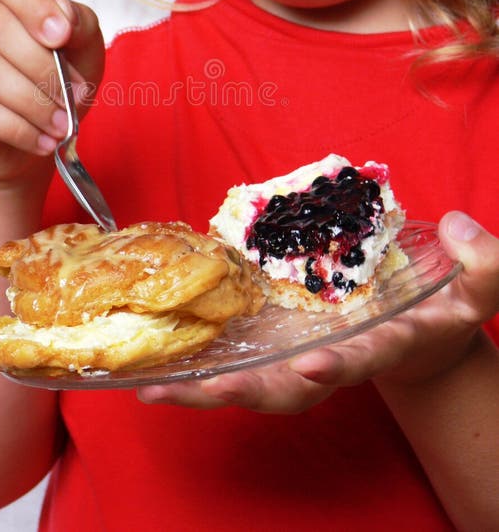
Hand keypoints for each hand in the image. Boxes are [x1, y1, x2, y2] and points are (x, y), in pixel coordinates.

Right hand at [0, 0, 104, 182]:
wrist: (27, 141)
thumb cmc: (52, 85)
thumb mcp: (82, 51)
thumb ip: (79, 25)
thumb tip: (64, 15)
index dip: (35, 2)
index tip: (62, 36)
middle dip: (43, 67)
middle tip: (72, 99)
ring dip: (32, 102)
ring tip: (61, 126)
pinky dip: (14, 127)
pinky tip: (39, 140)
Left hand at [138, 212, 498, 411]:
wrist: (419, 330)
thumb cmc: (444, 307)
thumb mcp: (476, 287)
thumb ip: (483, 263)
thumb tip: (457, 227)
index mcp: (382, 346)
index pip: (363, 359)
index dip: (339, 365)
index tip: (313, 366)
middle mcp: (334, 360)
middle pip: (289, 389)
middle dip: (246, 392)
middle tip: (200, 389)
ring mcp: (302, 353)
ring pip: (252, 381)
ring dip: (205, 388)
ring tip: (153, 388)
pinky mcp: (278, 338)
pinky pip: (237, 357)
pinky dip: (200, 366)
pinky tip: (157, 366)